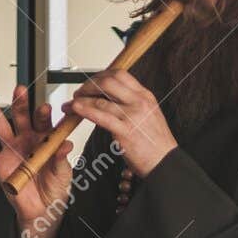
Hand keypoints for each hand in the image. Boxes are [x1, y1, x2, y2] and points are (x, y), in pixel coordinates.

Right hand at [0, 85, 74, 228]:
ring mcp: (12, 149)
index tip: (45, 108)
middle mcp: (27, 140)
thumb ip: (62, 159)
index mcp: (45, 139)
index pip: (45, 122)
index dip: (44, 114)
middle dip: (20, 103)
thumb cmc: (55, 188)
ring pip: (0, 126)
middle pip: (22, 117)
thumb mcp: (63, 174)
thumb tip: (66, 145)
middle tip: (19, 90)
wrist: (41, 210)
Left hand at [63, 69, 177, 177]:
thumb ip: (132, 104)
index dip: (101, 76)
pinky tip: (76, 109)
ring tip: (72, 105)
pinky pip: (100, 115)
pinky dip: (84, 110)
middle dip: (89, 85)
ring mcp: (132, 116)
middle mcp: (139, 102)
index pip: (120, 75)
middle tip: (80, 92)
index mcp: (145, 96)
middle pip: (108, 82)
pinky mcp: (124, 131)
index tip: (92, 82)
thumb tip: (111, 98)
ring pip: (100, 99)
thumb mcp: (148, 115)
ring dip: (82, 100)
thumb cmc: (156, 143)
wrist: (165, 162)